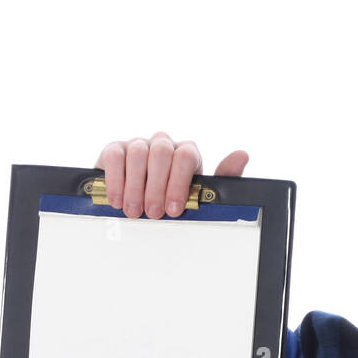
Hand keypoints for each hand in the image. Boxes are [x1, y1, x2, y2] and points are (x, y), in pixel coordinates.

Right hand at [94, 132, 249, 218]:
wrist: (139, 205)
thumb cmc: (172, 200)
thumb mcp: (198, 195)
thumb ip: (222, 179)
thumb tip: (242, 155)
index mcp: (186, 152)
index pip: (186, 155)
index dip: (179, 183)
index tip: (174, 210)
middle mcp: (163, 144)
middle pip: (161, 152)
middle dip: (157, 186)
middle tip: (153, 213)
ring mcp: (139, 144)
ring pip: (138, 153)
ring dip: (136, 186)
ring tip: (134, 212)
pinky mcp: (115, 149)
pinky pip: (115, 155)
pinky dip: (116, 179)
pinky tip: (117, 200)